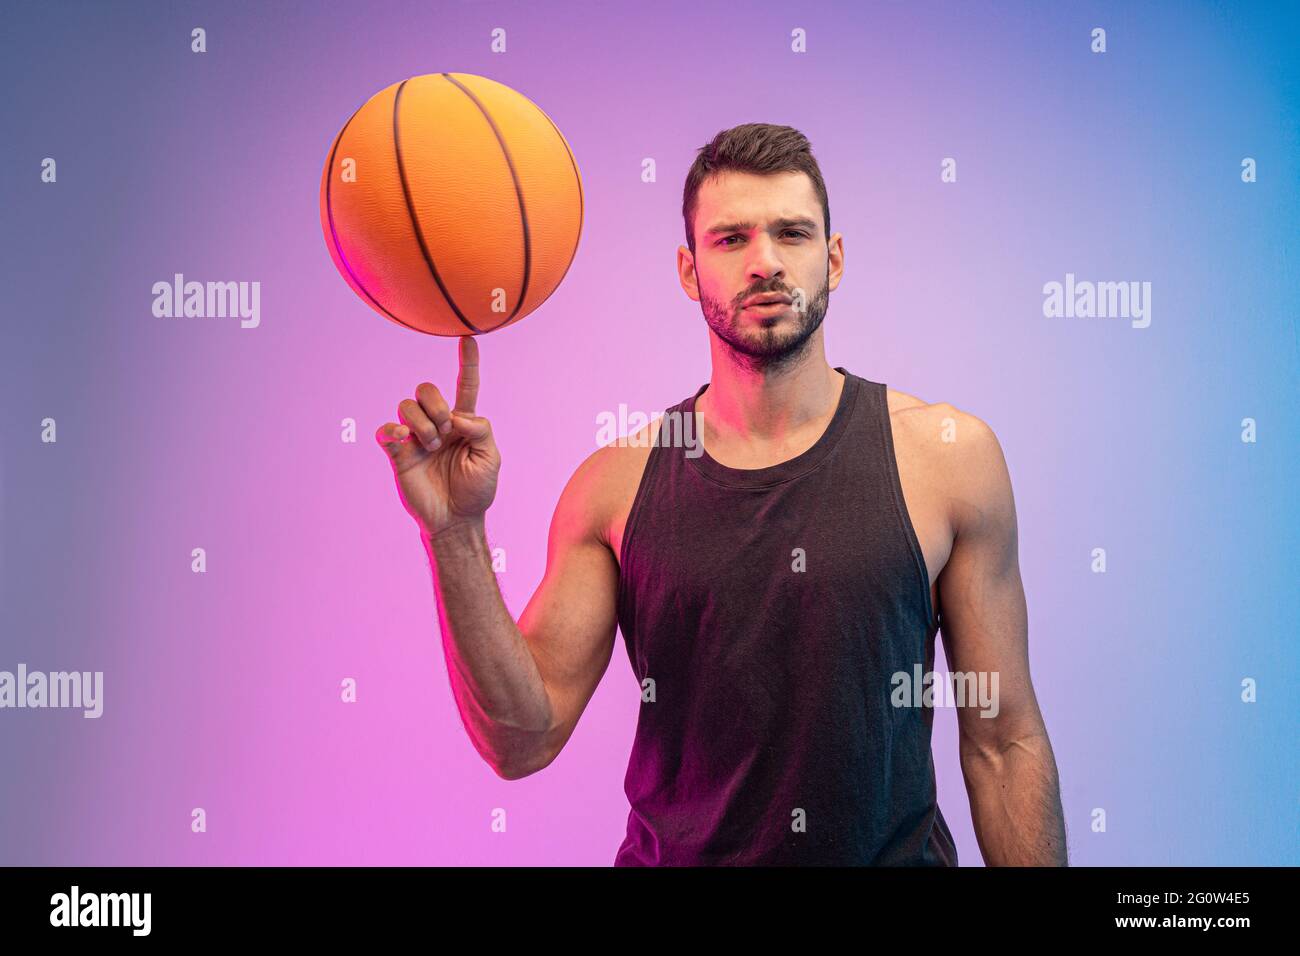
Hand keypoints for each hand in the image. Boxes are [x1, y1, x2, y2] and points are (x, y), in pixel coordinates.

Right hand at [376, 335, 500, 538]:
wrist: (456, 520)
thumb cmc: (476, 490)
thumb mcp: (490, 458)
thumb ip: (479, 429)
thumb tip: (453, 416)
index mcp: (464, 422)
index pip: (466, 385)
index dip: (468, 362)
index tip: (468, 338)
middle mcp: (438, 424)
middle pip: (427, 389)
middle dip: (436, 404)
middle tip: (446, 431)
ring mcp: (416, 437)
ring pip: (407, 405)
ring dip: (422, 424)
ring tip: (432, 447)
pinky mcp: (398, 452)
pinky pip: (386, 429)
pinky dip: (393, 430)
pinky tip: (404, 441)